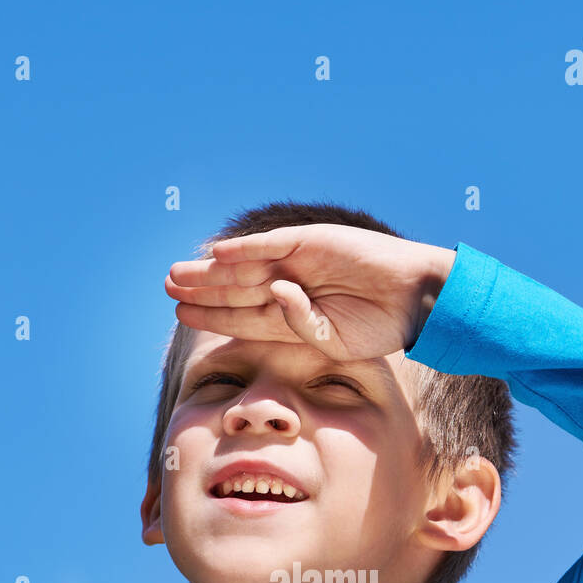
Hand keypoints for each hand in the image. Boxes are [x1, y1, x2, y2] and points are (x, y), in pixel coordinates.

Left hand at [164, 223, 455, 360]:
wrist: (414, 299)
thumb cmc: (378, 328)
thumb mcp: (331, 341)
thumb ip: (297, 324)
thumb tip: (273, 294)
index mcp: (291, 315)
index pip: (242, 315)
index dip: (211, 315)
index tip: (181, 315)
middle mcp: (290, 285)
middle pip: (235, 288)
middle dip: (201, 289)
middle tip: (168, 288)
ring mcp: (300, 261)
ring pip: (245, 266)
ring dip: (211, 270)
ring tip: (177, 274)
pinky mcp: (314, 241)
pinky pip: (272, 244)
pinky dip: (245, 249)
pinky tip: (216, 254)